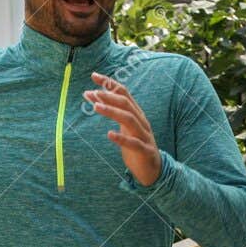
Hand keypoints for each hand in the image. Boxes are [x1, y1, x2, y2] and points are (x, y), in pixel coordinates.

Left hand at [85, 71, 161, 186]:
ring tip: (96, 107)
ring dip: (112, 112)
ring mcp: (144, 136)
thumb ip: (113, 113)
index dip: (109, 83)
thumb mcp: (123, 128)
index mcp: (136, 114)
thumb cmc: (135, 147)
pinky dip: (122, 139)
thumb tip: (94, 97)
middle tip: (92, 92)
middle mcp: (141, 122)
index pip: (124, 93)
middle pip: (126, 104)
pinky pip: (134, 144)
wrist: (153, 170)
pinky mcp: (145, 151)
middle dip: (109, 96)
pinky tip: (110, 134)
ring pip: (129, 119)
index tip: (93, 76)